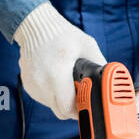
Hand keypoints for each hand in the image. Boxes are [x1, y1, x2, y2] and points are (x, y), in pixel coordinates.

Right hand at [14, 3, 104, 120]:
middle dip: (73, 106)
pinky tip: (55, 79)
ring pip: (53, 106)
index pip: (68, 109)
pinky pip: (44, 99)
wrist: (35, 26)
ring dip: (62, 100)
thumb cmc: (62, 34)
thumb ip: (99, 64)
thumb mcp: (86, 45)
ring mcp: (33, 86)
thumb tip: (110, 82)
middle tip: (80, 94)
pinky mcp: (28, 86)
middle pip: (61, 111)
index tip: (87, 106)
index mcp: (57, 75)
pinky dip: (52, 94)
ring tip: (66, 82)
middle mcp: (42, 83)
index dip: (80, 110)